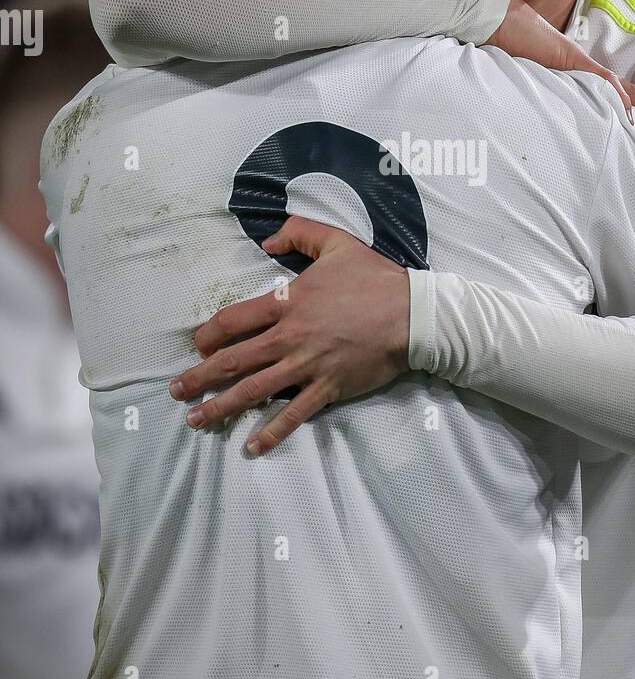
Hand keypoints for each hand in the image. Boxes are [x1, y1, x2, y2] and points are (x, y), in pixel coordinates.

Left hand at [169, 217, 409, 455]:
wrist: (413, 314)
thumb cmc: (375, 278)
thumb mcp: (337, 242)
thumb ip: (299, 232)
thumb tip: (269, 237)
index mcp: (287, 302)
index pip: (233, 321)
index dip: (209, 335)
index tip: (198, 346)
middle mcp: (289, 337)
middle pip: (233, 361)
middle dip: (199, 378)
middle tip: (176, 392)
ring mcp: (307, 366)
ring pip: (254, 390)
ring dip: (221, 407)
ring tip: (197, 421)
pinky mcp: (328, 388)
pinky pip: (294, 414)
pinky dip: (272, 432)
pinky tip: (252, 446)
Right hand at [488, 0, 634, 161]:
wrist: (500, 24)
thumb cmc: (515, 58)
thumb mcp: (540, 94)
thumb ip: (556, 110)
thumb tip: (564, 140)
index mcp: (589, 85)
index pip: (626, 106)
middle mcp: (594, 77)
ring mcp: (586, 69)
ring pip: (629, 94)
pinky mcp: (573, 60)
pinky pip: (602, 80)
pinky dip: (618, 98)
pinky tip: (629, 116)